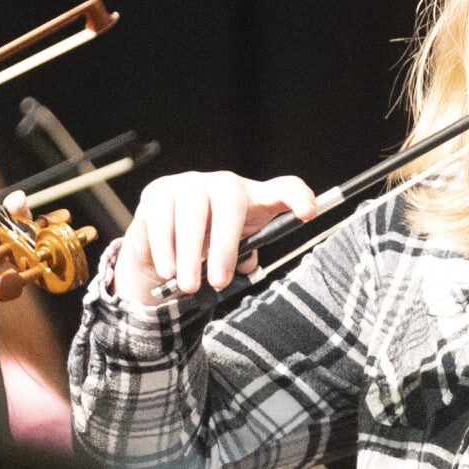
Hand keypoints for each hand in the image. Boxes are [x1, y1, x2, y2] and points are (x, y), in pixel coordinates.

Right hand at [113, 171, 317, 304]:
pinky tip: (167, 270)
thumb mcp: (234, 255)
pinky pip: (162, 218)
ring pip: (192, 214)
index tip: (308, 213)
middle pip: (230, 205)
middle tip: (219, 282)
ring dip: (189, 254)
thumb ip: (245, 259)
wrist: (162, 248)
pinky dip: (164, 249)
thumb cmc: (209, 249)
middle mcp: (224, 184)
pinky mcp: (159, 191)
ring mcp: (190, 183)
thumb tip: (246, 268)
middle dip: (224, 247)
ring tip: (188, 285)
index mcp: (253, 198)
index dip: (298, 197)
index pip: (284, 189)